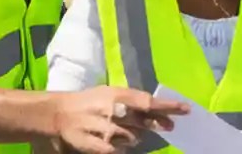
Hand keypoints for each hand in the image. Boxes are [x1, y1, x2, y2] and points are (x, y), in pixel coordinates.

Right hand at [48, 87, 188, 153]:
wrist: (56, 115)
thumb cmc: (88, 102)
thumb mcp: (108, 94)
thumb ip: (131, 101)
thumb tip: (156, 110)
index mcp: (115, 94)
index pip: (147, 101)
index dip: (167, 106)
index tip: (185, 109)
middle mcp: (111, 110)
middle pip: (143, 121)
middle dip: (158, 123)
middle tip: (169, 126)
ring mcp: (103, 129)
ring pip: (132, 139)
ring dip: (133, 137)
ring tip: (120, 131)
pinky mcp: (96, 146)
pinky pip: (118, 151)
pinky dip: (119, 148)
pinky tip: (113, 143)